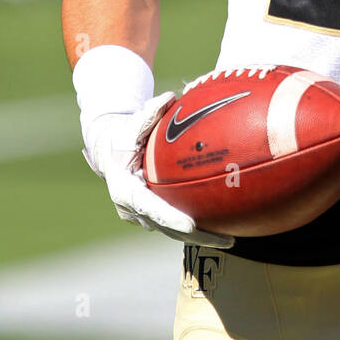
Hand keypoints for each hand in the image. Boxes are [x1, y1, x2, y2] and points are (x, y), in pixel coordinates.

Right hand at [83, 92, 233, 248]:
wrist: (109, 149)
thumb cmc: (123, 134)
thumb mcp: (132, 123)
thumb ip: (149, 113)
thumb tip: (170, 97)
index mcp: (124, 188)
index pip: (150, 207)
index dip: (170, 218)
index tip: (192, 226)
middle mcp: (131, 208)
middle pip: (166, 228)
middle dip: (197, 237)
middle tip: (226, 241)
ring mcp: (140, 215)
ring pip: (172, 232)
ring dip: (200, 238)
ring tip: (231, 240)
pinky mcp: (150, 215)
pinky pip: (173, 224)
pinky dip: (195, 228)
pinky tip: (223, 228)